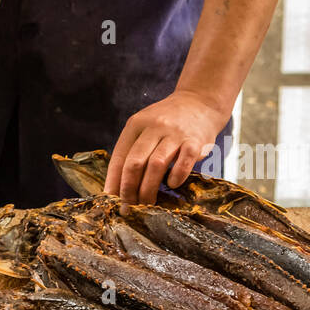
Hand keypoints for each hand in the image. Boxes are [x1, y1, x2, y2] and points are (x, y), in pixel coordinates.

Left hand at [105, 90, 228, 203]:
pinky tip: (172, 185)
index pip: (120, 156)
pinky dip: (176, 176)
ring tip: (147, 204)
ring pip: (156, 165)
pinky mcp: (195, 141)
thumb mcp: (145, 127)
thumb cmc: (168, 121)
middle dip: (129, 189)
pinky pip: (184, 162)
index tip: (111, 199)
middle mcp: (154, 127)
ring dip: (149, 189)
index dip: (114, 180)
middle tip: (128, 207)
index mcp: (136, 124)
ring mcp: (175, 133)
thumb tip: (118, 185)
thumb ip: (133, 150)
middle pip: (135, 162)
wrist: (199, 102)